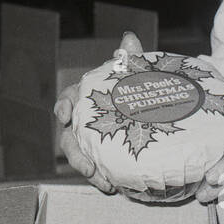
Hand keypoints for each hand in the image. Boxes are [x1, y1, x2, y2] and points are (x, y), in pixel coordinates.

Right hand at [54, 31, 143, 192]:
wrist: (159, 112)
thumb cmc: (140, 92)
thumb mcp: (138, 76)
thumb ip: (131, 59)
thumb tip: (129, 37)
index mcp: (88, 98)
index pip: (69, 98)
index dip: (64, 105)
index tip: (65, 114)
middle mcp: (85, 121)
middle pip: (69, 136)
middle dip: (75, 153)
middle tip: (86, 165)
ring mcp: (92, 141)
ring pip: (80, 156)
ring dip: (86, 169)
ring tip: (100, 180)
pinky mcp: (104, 158)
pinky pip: (97, 169)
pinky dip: (102, 178)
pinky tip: (112, 186)